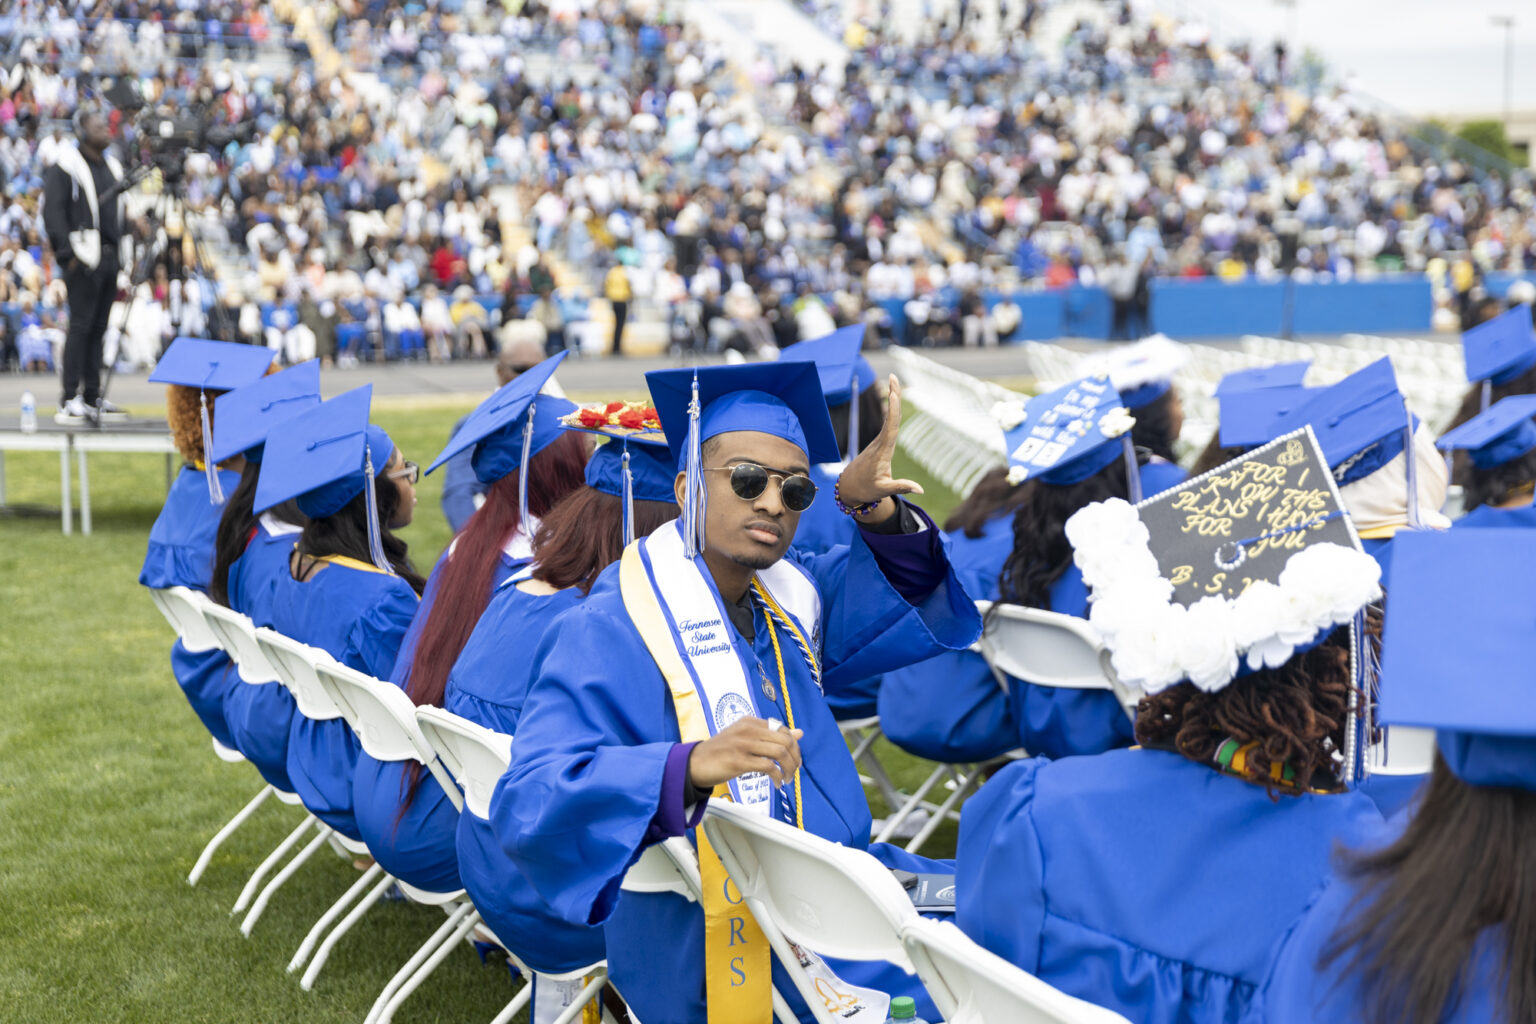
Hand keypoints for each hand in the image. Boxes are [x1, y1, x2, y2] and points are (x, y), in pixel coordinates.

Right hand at [687, 717, 803, 789]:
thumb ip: (770, 735)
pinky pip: (768, 767)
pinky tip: (777, 783)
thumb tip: (799, 732)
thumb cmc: (720, 752)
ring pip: (780, 752)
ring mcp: (743, 744)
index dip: (794, 746)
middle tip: (794, 770)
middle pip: (785, 739)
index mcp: (750, 722)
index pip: (782, 729)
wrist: (694, 764)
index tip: (795, 760)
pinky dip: (777, 777)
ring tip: (787, 779)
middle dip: (795, 757)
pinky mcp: (738, 761)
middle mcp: (748, 729)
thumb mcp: (745, 738)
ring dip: (789, 769)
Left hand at [836, 374, 922, 522]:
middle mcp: (880, 442)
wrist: (849, 488)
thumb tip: (920, 490)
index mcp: (882, 452)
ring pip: (888, 417)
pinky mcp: (879, 442)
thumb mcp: (883, 490)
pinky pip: (888, 422)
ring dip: (892, 398)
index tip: (893, 395)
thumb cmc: (866, 489)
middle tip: (893, 377)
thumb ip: (901, 487)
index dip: (892, 411)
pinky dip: (893, 409)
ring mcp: (878, 441)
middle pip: (889, 416)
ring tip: (893, 380)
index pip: (890, 428)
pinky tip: (894, 397)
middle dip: (891, 396)